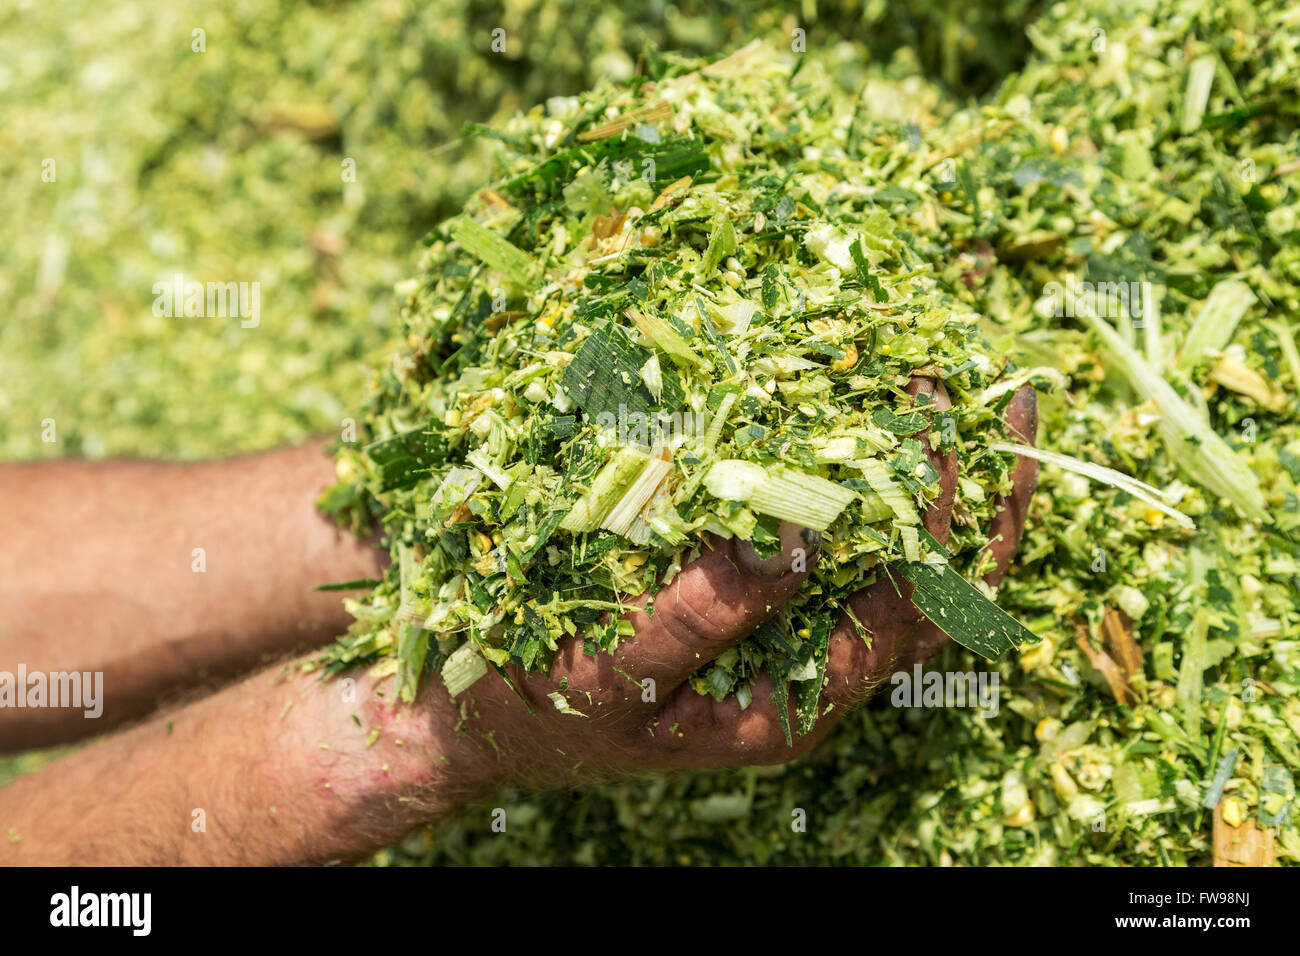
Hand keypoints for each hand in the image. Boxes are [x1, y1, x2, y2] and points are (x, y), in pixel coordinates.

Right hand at [406, 379, 1039, 794]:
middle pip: (934, 588)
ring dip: (926, 484)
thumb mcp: (610, 673)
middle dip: (975, 496)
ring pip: (889, 561)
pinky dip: (851, 482)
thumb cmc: (537, 705)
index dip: (948, 523)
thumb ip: (701, 616)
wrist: (472, 719)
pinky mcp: (744, 602)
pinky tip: (846, 420)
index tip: (952, 429)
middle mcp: (808, 672)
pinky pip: (826, 541)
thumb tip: (795, 543)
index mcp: (796, 705)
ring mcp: (782, 636)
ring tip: (950, 397)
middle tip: (1002, 399)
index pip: (914, 614)